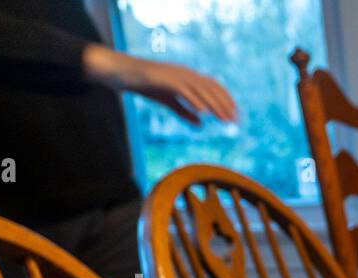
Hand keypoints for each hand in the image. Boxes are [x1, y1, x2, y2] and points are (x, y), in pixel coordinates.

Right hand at [83, 44, 237, 125]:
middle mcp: (185, 73)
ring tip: (223, 119)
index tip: (235, 114)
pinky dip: (194, 100)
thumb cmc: (146, 85)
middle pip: (210, 89)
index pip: (213, 86)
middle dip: (224, 105)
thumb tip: (201, 124)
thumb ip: (185, 111)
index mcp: (188, 77)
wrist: (123, 72)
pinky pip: (183, 90)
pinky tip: (203, 112)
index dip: (226, 100)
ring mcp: (175, 74)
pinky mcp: (165, 78)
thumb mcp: (169, 101)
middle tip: (235, 120)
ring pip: (200, 90)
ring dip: (214, 105)